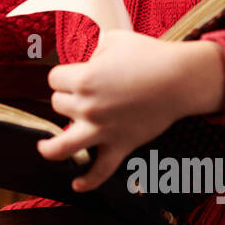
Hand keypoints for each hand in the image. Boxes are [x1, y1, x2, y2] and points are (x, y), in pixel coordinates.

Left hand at [37, 32, 224, 191]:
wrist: (180, 79)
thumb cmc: (149, 56)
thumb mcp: (114, 39)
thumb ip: (95, 49)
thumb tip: (91, 60)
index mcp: (83, 79)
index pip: (54, 79)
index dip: (63, 75)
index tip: (74, 74)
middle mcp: (87, 107)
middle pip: (58, 105)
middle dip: (67, 98)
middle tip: (84, 94)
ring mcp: (102, 129)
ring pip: (63, 146)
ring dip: (50, 148)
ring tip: (44, 147)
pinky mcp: (120, 145)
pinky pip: (101, 170)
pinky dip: (88, 181)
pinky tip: (77, 185)